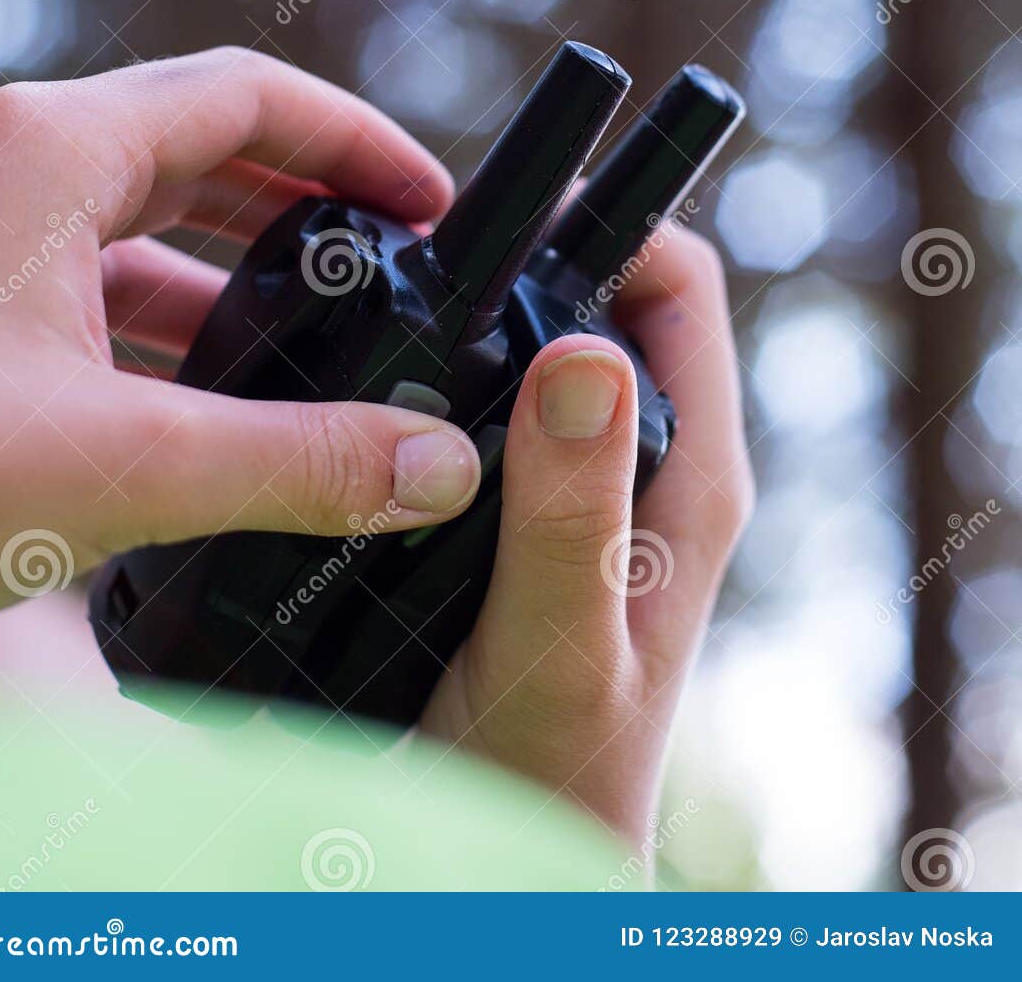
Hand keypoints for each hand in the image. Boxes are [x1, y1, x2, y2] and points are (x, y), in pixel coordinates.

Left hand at [0, 48, 480, 620]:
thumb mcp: (117, 466)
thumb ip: (296, 462)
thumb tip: (436, 468)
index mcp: (58, 152)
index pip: (250, 97)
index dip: (358, 141)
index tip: (432, 200)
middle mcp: (21, 168)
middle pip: (203, 147)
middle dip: (309, 205)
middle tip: (399, 267)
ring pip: (146, 222)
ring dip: (242, 273)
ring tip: (332, 335)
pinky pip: (96, 289)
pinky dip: (173, 327)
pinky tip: (219, 398)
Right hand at [420, 225, 752, 844]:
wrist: (515, 852)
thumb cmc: (551, 769)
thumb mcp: (558, 640)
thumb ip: (572, 510)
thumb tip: (581, 352)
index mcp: (690, 473)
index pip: (680, 283)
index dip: (609, 226)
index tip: (505, 226)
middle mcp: (652, 462)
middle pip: (613, 295)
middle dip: (534, 258)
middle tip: (432, 264)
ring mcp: (594, 483)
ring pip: (555, 346)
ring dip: (490, 315)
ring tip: (399, 310)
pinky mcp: (539, 508)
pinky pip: (508, 404)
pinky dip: (460, 375)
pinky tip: (388, 394)